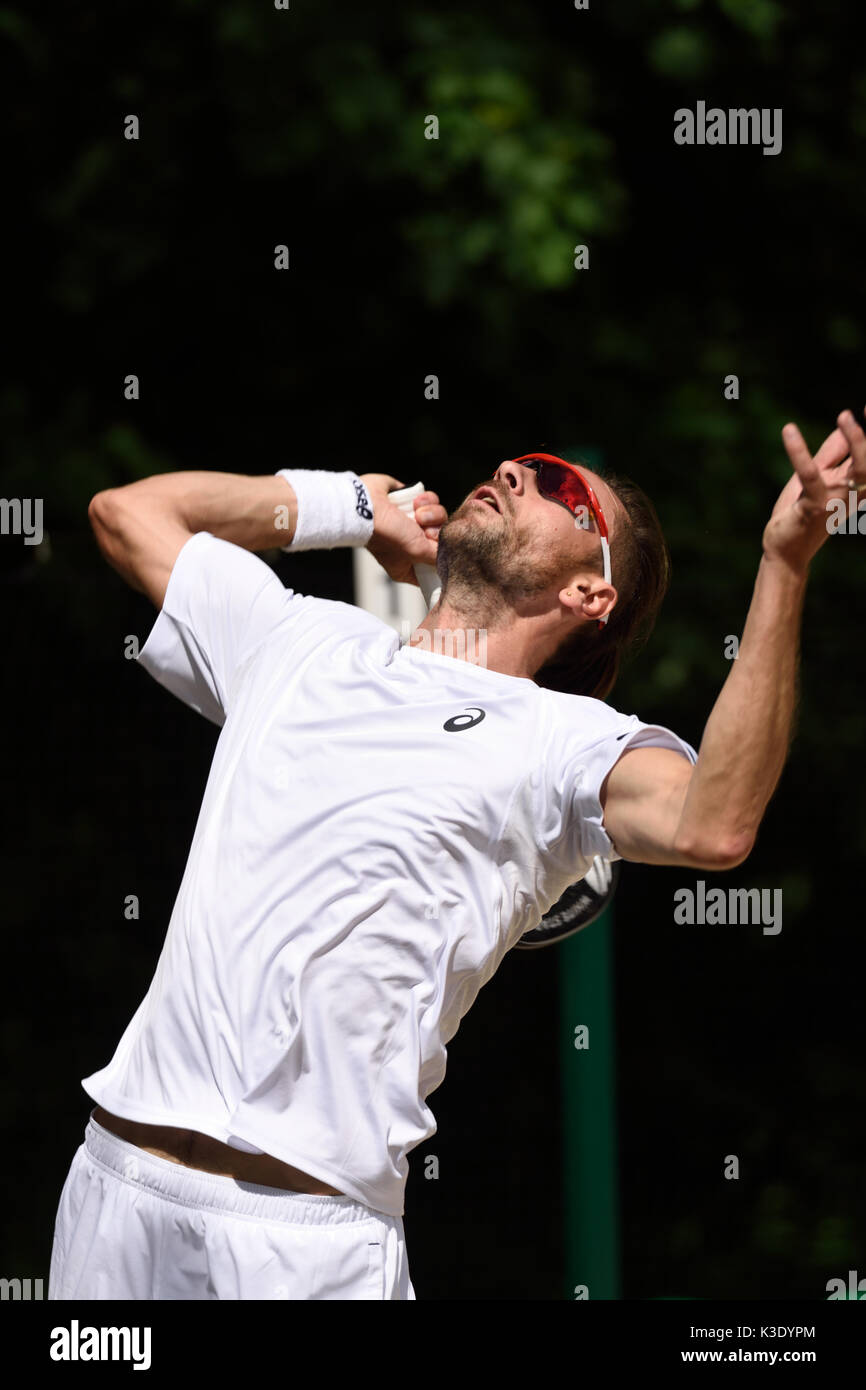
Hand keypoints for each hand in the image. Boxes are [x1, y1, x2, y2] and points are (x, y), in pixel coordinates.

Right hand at [359, 473, 447, 585]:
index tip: (443, 553)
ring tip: (416, 514)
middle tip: (423, 531)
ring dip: (430, 513)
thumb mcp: (418, 552)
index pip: (434, 566)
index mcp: (407, 564)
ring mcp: (411, 522)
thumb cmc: (386, 534)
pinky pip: (432, 500)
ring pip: (439, 516)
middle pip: (442, 538)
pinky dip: (425, 499)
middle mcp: (410, 544)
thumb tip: (453, 557)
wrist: (366, 505)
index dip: (442, 559)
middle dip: (436, 531)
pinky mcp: (411, 502)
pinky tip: (413, 502)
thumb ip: (438, 557)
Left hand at [762, 408, 865, 571]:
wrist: (785, 549)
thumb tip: (844, 425)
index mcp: (858, 484)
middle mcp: (854, 493)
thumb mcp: (818, 475)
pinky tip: (789, 430)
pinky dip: (800, 452)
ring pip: (861, 470)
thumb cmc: (802, 510)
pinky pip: (811, 476)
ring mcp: (838, 501)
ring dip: (855, 441)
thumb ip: (831, 453)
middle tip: (862, 409)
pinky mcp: (815, 507)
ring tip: (844, 416)